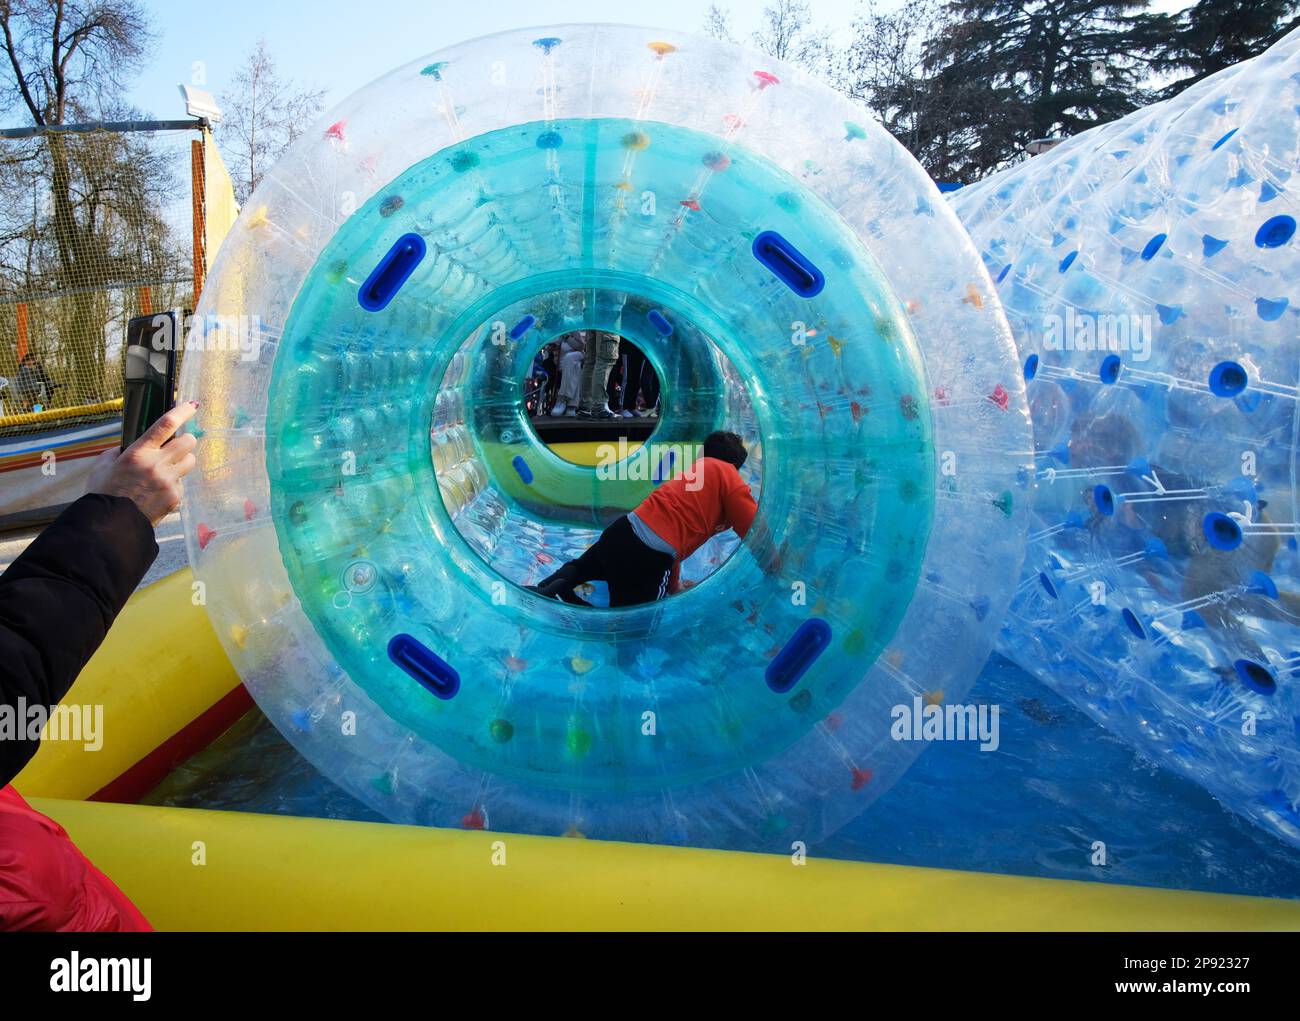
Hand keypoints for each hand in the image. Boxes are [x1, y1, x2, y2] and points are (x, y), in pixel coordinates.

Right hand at [87, 402, 198, 524]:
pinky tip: (157, 491)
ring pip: (190, 461)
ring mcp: (168, 481)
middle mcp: (157, 464)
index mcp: (138, 452)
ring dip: (182, 461)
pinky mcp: (175, 496)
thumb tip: (131, 446)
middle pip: (188, 442)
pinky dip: (173, 484)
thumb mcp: (104, 465)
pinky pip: (181, 483)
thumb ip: (120, 451)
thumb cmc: (104, 492)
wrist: (111, 524)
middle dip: (185, 440)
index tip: (193, 405)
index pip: (166, 425)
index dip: (182, 412)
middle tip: (177, 445)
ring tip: (166, 469)